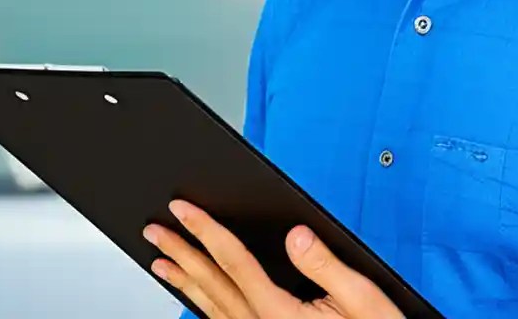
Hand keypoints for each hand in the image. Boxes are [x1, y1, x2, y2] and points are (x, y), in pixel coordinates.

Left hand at [144, 200, 403, 318]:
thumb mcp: (362, 299)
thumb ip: (326, 265)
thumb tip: (296, 234)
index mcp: (279, 313)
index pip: (233, 261)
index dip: (206, 230)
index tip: (184, 208)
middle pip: (211, 283)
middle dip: (181, 251)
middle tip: (155, 229)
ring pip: (208, 307)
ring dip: (183, 280)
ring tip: (160, 260)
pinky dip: (200, 306)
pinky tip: (192, 298)